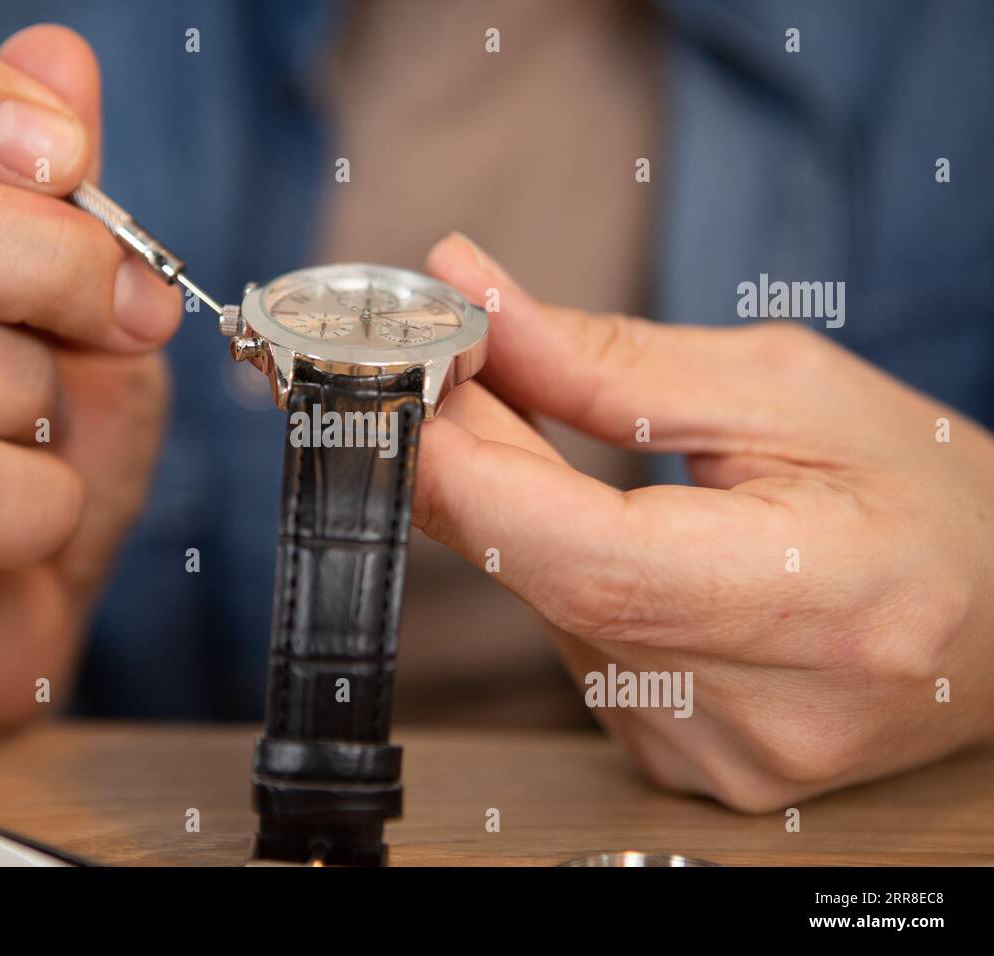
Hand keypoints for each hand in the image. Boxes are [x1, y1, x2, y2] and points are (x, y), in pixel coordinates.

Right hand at [0, 14, 179, 731]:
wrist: (23, 602)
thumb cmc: (49, 447)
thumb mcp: (91, 316)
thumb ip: (70, 200)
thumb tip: (57, 56)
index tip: (64, 154)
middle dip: (41, 257)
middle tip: (129, 313)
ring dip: (23, 384)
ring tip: (51, 426)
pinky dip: (30, 498)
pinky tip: (33, 513)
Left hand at [414, 233, 993, 810]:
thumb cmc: (922, 491)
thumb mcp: (782, 389)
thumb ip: (608, 359)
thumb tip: (471, 292)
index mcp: (823, 605)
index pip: (595, 564)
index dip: (474, 475)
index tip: (409, 388)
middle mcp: (760, 714)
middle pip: (550, 582)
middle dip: (478, 467)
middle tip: (463, 379)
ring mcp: (714, 756)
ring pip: (547, 615)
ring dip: (525, 520)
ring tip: (570, 456)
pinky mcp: (678, 765)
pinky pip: (577, 652)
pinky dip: (566, 577)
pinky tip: (620, 537)